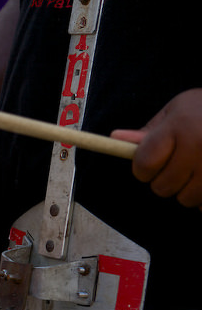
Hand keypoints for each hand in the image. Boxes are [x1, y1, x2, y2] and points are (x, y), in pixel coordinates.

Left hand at [111, 88, 201, 209]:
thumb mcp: (177, 110)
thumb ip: (149, 130)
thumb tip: (115, 138)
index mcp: (179, 127)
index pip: (144, 163)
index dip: (142, 168)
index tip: (148, 165)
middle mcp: (198, 148)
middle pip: (162, 187)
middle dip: (164, 180)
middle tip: (178, 164)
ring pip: (185, 199)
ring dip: (186, 190)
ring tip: (197, 169)